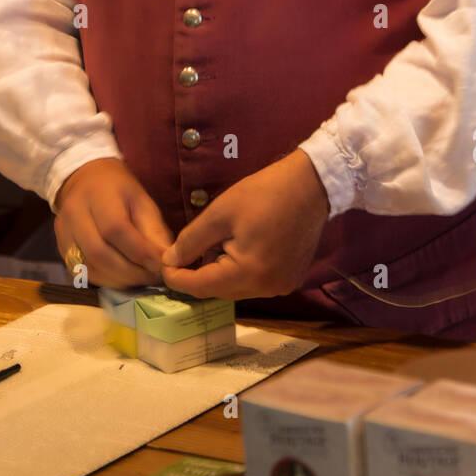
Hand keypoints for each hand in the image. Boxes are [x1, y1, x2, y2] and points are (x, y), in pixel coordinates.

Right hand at [53, 158, 173, 288]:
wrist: (85, 180)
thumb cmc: (120, 191)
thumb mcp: (142, 201)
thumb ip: (154, 230)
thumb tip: (167, 262)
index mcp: (98, 194)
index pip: (115, 228)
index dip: (140, 252)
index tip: (161, 265)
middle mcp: (74, 213)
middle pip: (99, 253)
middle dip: (130, 272)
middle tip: (152, 277)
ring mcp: (62, 232)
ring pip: (89, 267)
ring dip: (118, 280)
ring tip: (140, 279)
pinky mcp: (60, 248)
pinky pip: (81, 273)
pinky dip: (105, 280)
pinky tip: (122, 278)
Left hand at [160, 149, 329, 299]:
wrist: (312, 184)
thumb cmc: (264, 193)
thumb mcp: (220, 213)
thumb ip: (191, 241)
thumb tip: (170, 261)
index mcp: (248, 274)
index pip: (200, 287)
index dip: (176, 277)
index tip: (162, 263)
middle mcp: (266, 289)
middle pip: (218, 290)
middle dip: (199, 273)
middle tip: (188, 247)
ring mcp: (281, 286)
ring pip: (236, 288)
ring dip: (220, 272)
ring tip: (217, 241)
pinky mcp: (289, 279)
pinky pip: (254, 282)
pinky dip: (239, 270)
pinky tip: (238, 245)